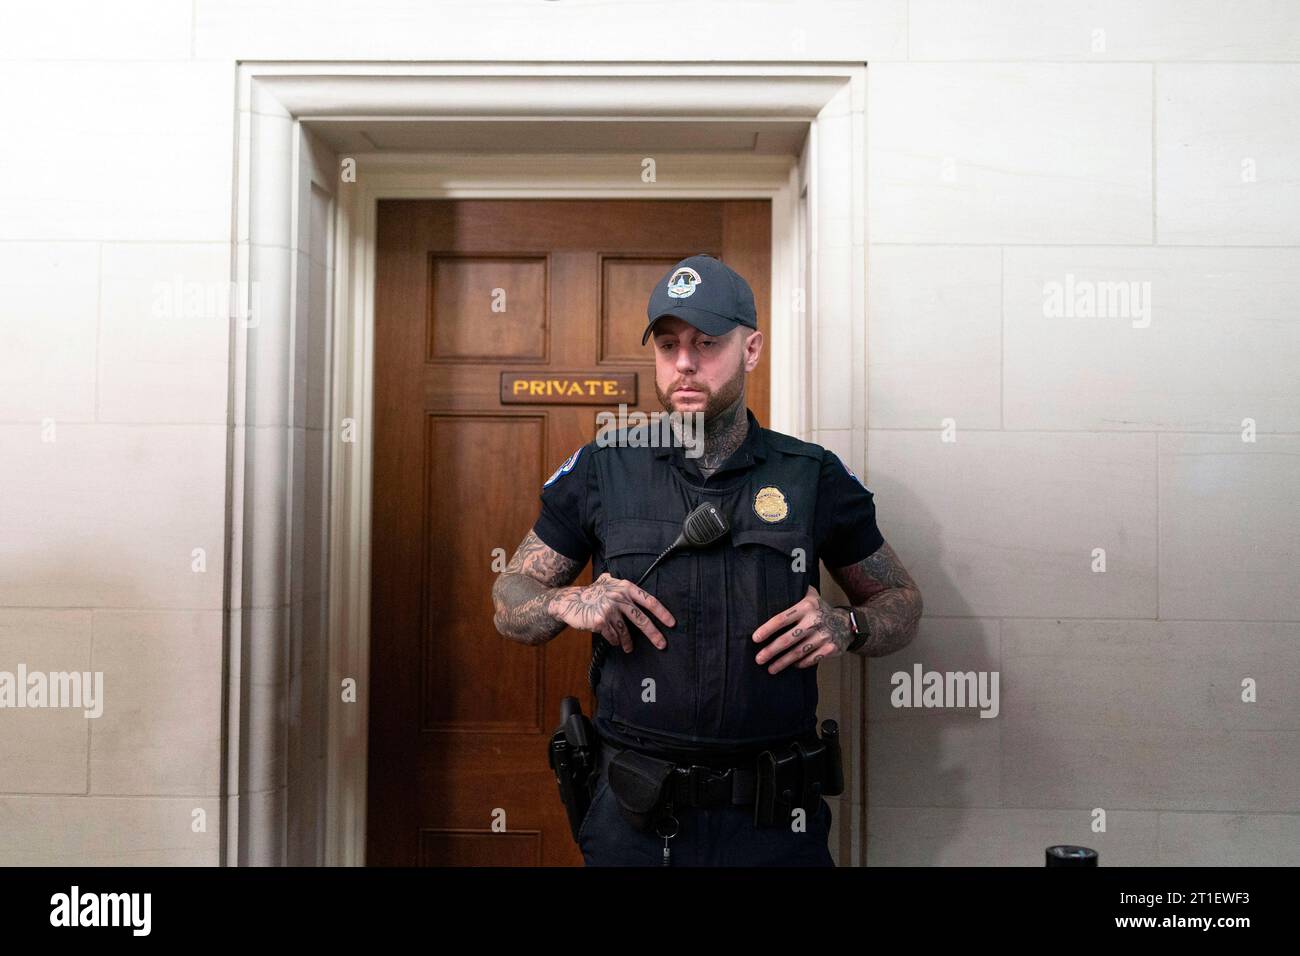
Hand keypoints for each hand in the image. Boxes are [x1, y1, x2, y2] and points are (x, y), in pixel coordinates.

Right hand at [548, 572, 674, 652]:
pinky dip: (614, 640)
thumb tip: (637, 591)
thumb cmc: (591, 593)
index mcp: (625, 588)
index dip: (662, 612)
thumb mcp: (607, 583)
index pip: (648, 601)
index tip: (671, 623)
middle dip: (654, 634)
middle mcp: (619, 597)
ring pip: (625, 631)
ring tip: (628, 648)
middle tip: (662, 645)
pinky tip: (614, 641)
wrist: (568, 601)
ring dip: (628, 642)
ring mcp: (609, 609)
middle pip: (641, 619)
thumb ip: (621, 585)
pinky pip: (612, 636)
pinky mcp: (600, 621)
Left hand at [751, 585, 852, 673]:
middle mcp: (814, 621)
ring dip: (782, 662)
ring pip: (798, 652)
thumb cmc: (820, 610)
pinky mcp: (830, 648)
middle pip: (788, 639)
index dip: (767, 630)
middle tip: (759, 659)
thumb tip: (774, 587)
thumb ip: (795, 592)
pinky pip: (811, 659)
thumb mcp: (810, 596)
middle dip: (771, 651)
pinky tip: (791, 666)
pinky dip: (800, 664)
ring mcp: (823, 635)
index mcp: (806, 606)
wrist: (847, 623)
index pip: (781, 618)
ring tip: (771, 668)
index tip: (755, 639)